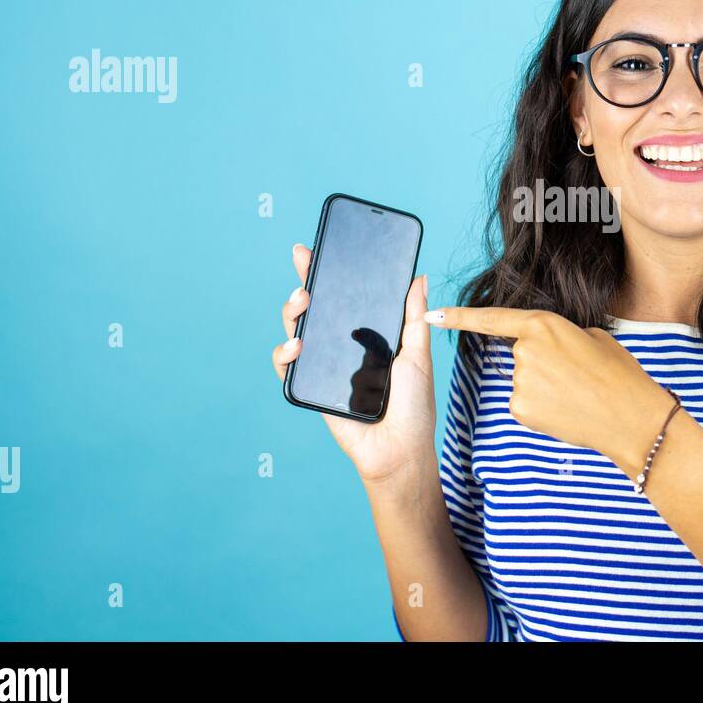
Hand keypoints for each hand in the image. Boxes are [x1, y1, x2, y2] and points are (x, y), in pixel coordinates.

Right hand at [272, 244, 437, 487]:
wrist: (400, 451)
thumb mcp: (418, 355)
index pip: (343, 297)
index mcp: (367, 335)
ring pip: (296, 331)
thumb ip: (413, 317)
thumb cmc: (413, 407)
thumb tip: (419, 277)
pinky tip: (296, 345)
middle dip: (304, 286)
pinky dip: (284, 353)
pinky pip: (287, 366)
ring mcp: (325, 366)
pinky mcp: (311, 387)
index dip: (325, 275)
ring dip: (292, 314)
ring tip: (302, 306)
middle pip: (314, 309)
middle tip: (306, 275)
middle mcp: (343, 347)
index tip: (312, 251)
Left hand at [422, 306, 672, 474]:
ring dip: (545, 387)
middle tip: (576, 375)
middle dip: (543, 363)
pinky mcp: (520, 409)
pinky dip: (542, 407)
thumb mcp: (592, 338)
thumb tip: (550, 347)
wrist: (629, 416)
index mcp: (543, 325)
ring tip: (576, 394)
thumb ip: (560, 336)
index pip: (492, 318)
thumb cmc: (618, 374)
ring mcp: (519, 381)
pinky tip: (565, 410)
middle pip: (520, 354)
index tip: (432, 314)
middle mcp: (524, 350)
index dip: (459, 317)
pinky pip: (525, 403)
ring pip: (524, 381)